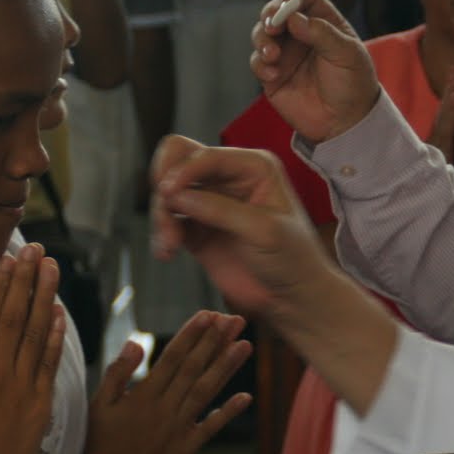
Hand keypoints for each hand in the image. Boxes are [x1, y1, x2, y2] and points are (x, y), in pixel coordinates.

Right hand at [0, 244, 65, 453]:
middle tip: (36, 249)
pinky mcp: (41, 403)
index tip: (9, 259)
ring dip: (45, 297)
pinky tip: (59, 313)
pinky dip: (55, 335)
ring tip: (52, 268)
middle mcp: (2, 373)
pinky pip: (50, 362)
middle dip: (26, 280)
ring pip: (37, 333)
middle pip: (16, 317)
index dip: (0, 285)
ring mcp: (25, 387)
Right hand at [74, 312, 252, 453]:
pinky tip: (246, 396)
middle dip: (215, 341)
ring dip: (227, 367)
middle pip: (194, 368)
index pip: (173, 357)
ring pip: (206, 391)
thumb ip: (118, 372)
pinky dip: (228, 412)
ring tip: (245, 345)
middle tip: (234, 320)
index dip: (192, 335)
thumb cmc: (98, 442)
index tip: (208, 315)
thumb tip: (136, 342)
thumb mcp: (99, 403)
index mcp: (144, 394)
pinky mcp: (186, 449)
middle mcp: (165, 408)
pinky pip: (211, 427)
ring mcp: (178, 428)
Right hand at [149, 135, 332, 317]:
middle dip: (164, 184)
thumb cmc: (293, 259)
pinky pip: (167, 222)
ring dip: (162, 217)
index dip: (183, 170)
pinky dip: (160, 236)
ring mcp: (210, 204)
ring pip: (168, 194)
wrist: (292, 298)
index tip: (166, 192)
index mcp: (253, 167)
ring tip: (169, 245)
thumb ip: (220, 210)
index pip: (206, 156)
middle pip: (178, 162)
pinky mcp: (197, 230)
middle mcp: (229, 179)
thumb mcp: (263, 230)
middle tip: (164, 209)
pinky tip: (166, 253)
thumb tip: (177, 195)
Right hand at [250, 0, 380, 141]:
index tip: (286, 7)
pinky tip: (273, 74)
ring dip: (262, 40)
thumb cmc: (352, 84)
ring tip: (272, 55)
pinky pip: (257, 62)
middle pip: (276, 12)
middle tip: (271, 26)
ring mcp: (285, 54)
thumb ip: (321, 33)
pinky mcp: (272, 76)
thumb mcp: (346, 54)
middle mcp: (301, 35)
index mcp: (323, 22)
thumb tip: (293, 17)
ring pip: (261, 35)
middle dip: (269, 16)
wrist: (344, 122)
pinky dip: (260, 64)